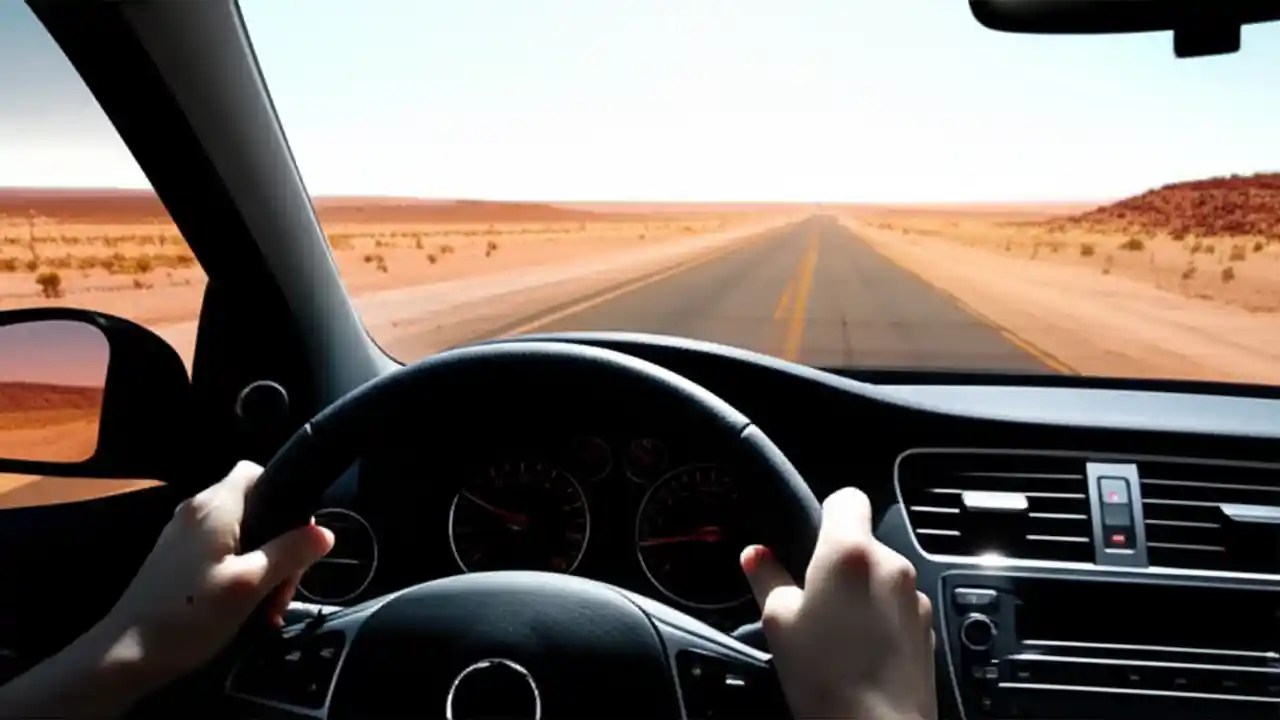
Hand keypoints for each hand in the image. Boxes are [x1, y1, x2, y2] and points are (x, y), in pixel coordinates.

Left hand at [0, 461, 335, 718]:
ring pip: (242, 534)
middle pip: (255, 507)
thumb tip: (325, 532)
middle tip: (286, 585)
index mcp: (214, 506)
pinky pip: (223, 552)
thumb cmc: (189, 614)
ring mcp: (184, 536)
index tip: (299, 535)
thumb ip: (290, 553)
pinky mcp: (178, 559)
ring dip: (264, 565)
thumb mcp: (250, 584)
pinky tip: (249, 607)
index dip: (284, 493)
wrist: (124, 656)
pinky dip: (242, 574)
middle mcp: (197, 511)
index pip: (256, 471)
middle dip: (280, 543)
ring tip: (270, 604)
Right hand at [740, 487, 936, 719]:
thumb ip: (766, 577)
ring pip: (880, 576)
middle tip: (812, 599)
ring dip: (861, 592)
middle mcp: (890, 565)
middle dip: (838, 563)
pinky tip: (860, 650)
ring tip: (835, 633)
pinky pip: (897, 606)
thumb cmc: (824, 676)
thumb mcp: (778, 621)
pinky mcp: (928, 626)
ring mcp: (914, 596)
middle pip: (862, 542)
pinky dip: (879, 618)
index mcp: (849, 552)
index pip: (846, 498)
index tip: (810, 539)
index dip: (826, 513)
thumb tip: (755, 555)